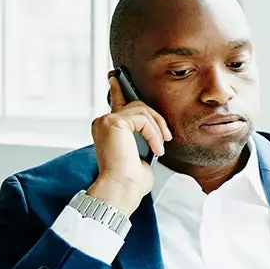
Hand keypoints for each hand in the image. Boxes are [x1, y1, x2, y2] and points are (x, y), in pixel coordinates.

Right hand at [85, 75, 171, 215]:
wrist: (122, 189)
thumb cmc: (130, 180)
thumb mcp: (140, 155)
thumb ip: (141, 138)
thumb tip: (154, 132)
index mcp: (108, 130)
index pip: (116, 104)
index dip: (119, 90)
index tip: (116, 79)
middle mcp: (103, 123)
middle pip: (137, 106)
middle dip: (156, 119)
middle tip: (166, 137)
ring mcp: (106, 121)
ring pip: (141, 110)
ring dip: (157, 128)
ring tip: (160, 147)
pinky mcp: (113, 122)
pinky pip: (142, 118)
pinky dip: (153, 133)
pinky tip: (156, 148)